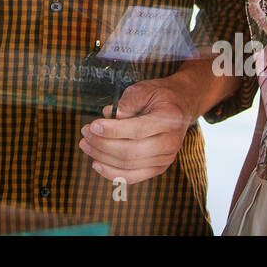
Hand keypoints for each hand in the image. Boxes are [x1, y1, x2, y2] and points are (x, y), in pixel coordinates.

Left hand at [78, 77, 192, 184]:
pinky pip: (133, 177)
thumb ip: (128, 101)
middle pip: (131, 151)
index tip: (92, 125)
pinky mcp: (158, 168)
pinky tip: (96, 164)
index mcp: (169, 120)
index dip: (112, 130)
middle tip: (84, 133)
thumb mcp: (145, 89)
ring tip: (85, 145)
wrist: (181, 106)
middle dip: (102, 144)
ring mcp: (166, 158)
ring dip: (103, 158)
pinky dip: (113, 173)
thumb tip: (110, 116)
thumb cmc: (160, 96)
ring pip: (129, 166)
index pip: (137, 130)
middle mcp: (170, 142)